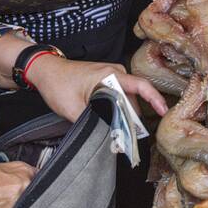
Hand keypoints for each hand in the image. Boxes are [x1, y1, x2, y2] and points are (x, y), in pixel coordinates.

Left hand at [25, 55, 168, 123]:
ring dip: (124, 113)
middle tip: (131, 137)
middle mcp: (115, 72)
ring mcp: (111, 74)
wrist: (44, 70)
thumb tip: (109, 136)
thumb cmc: (58, 84)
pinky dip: (118, 107)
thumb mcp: (72, 108)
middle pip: (134, 96)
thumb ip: (94, 121)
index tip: (164, 111)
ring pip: (126, 97)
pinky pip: (119, 94)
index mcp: (110, 75)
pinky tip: (113, 120)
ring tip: (120, 132)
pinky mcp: (106, 79)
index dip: (154, 99)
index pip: (140, 85)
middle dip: (134, 116)